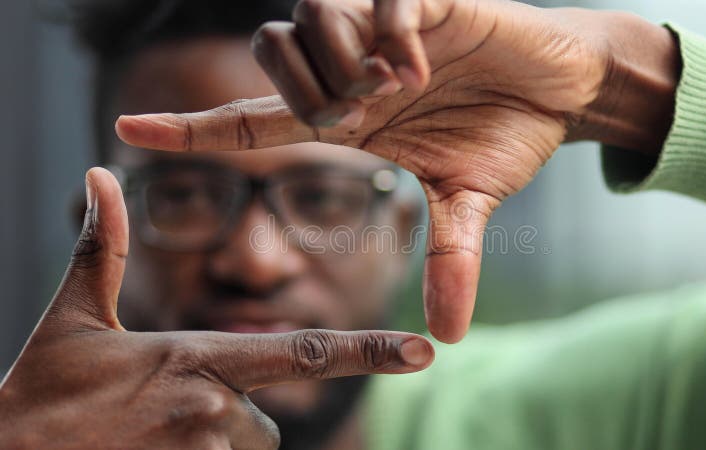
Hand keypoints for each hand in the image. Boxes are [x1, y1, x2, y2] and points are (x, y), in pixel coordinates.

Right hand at [0, 168, 432, 448]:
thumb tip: (96, 176)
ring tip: (155, 439)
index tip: (424, 351)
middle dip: (235, 418)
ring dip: (215, 447)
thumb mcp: (74, 319)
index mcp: (197, 357)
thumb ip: (101, 250)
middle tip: (170, 417)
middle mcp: (211, 409)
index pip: (305, 352)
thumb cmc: (41, 395)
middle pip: (268, 421)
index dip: (370, 350)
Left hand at [114, 0, 679, 342]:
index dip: (192, 128)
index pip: (255, 122)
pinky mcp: (427, 1)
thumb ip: (450, 259)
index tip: (127, 131)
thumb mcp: (468, 203)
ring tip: (391, 91)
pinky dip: (390, 36)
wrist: (559, 90)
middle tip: (352, 119)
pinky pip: (380, 1)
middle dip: (299, 91)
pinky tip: (421, 68)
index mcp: (353, 118)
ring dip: (338, 62)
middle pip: (271, 55)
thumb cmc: (505, 135)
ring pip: (308, 15)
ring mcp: (387, 32)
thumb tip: (448, 336)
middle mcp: (356, 71)